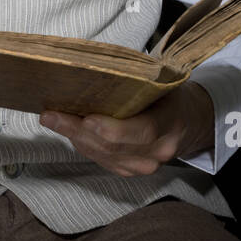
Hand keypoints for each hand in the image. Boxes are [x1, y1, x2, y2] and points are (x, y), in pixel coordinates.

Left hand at [39, 83, 214, 176]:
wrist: (189, 123)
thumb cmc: (170, 96)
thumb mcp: (163, 83)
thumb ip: (137, 82)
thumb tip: (96, 70)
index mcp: (170, 124)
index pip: (142, 132)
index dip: (112, 129)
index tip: (86, 118)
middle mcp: (158, 151)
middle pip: (113, 147)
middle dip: (78, 130)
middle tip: (51, 114)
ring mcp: (144, 166)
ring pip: (102, 155)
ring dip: (74, 137)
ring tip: (52, 119)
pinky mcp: (129, 170)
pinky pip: (100, 160)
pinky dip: (82, 144)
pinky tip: (68, 130)